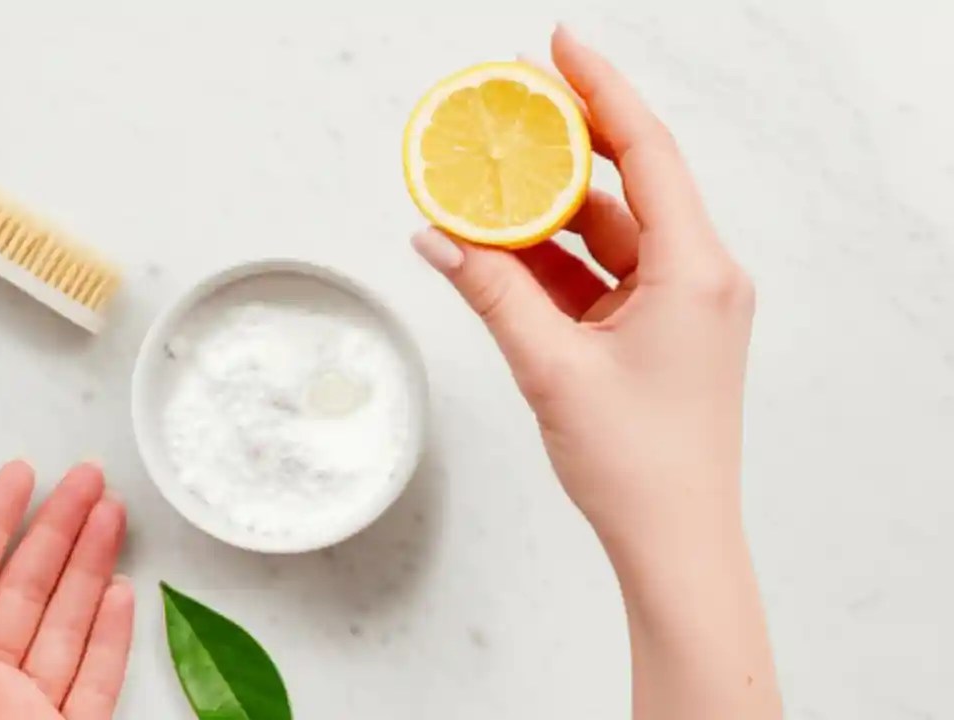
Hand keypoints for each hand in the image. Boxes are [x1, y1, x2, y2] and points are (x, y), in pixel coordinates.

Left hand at [0, 461, 131, 719]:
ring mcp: (31, 709)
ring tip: (113, 514)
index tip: (21, 474)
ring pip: (68, 624)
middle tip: (88, 478)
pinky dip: (113, 637)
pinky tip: (121, 594)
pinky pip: (98, 680)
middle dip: (59, 527)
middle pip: (28, 589)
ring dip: (92, 566)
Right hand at [412, 27, 779, 719]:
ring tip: (484, 185)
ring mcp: (679, 303)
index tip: (557, 47)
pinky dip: (553, 261)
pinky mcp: (658, 328)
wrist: (673, 540)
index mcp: (694, 271)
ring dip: (546, 213)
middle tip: (508, 105)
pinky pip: (601, 273)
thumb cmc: (635, 464)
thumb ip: (490, 293)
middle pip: (626, 183)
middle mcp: (698, 275)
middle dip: (565, 145)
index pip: (646, 152)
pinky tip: (499, 248)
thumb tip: (435, 237)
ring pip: (606, 231)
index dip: (600, 91)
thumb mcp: (550, 368)